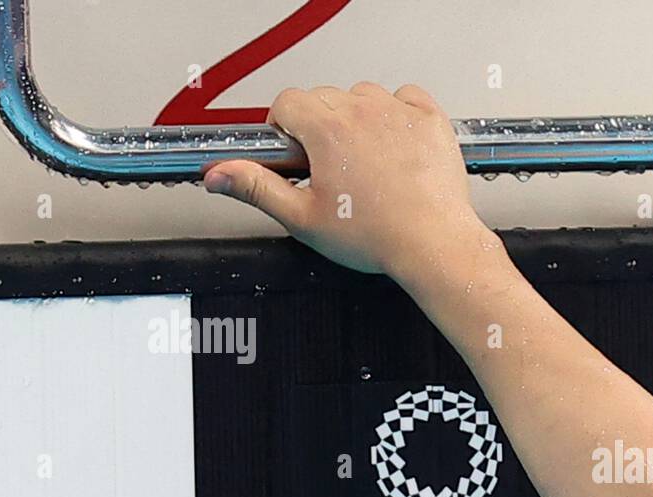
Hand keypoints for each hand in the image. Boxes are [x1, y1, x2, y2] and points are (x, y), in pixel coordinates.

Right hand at [203, 83, 489, 277]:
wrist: (433, 244)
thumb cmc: (376, 237)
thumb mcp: (304, 218)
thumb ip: (257, 188)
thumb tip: (219, 175)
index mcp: (326, 129)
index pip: (288, 102)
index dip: (285, 126)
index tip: (293, 149)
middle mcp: (363, 110)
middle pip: (324, 97)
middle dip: (319, 125)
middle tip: (330, 166)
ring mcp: (399, 112)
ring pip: (364, 96)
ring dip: (358, 118)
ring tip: (364, 160)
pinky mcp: (430, 120)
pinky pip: (406, 98)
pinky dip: (398, 114)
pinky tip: (395, 145)